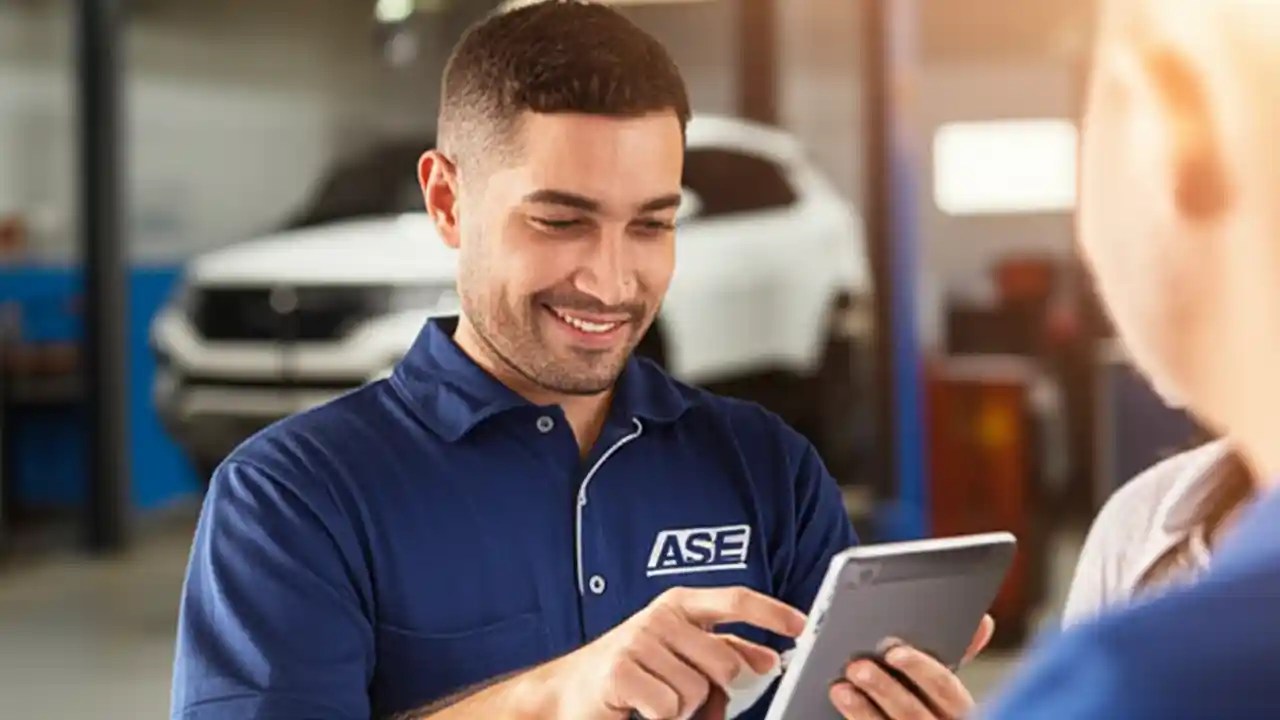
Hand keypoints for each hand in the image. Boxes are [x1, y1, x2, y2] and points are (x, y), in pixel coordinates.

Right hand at [545, 586, 806, 719]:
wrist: (569, 692)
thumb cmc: (630, 673)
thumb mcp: (680, 655)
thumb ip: (724, 652)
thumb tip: (768, 659)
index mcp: (678, 605)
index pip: (734, 600)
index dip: (771, 612)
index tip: (802, 627)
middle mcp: (660, 616)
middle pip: (725, 664)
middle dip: (714, 692)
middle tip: (683, 697)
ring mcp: (639, 640)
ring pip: (696, 692)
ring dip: (681, 709)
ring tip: (653, 700)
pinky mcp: (620, 670)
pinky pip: (668, 707)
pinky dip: (660, 718)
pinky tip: (638, 708)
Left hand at [828, 614, 994, 719]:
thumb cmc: (926, 701)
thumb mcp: (941, 686)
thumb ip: (951, 655)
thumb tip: (982, 621)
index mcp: (960, 710)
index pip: (946, 688)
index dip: (921, 669)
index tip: (895, 652)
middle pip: (913, 711)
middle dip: (885, 688)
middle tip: (858, 665)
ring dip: (863, 708)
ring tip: (841, 686)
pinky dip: (858, 718)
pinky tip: (844, 701)